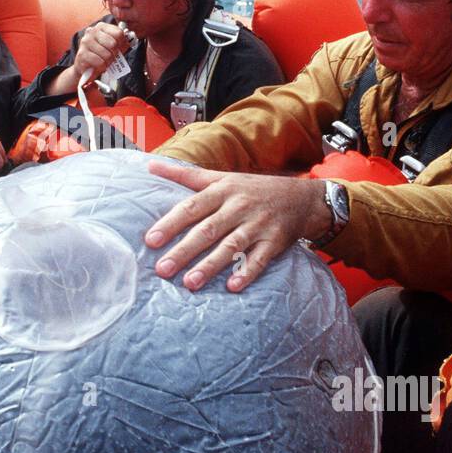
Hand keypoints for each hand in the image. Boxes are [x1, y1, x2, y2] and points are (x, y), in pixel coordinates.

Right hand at [73, 22, 131, 85]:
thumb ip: (121, 42)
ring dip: (108, 62)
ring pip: (106, 54)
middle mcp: (92, 31)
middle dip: (114, 53)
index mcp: (101, 26)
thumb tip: (128, 41)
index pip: (119, 33)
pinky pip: (99, 62)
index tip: (118, 49)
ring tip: (104, 62)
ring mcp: (85, 42)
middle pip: (113, 43)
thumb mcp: (113, 47)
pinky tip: (98, 65)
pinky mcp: (82, 54)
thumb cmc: (101, 55)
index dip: (121, 44)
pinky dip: (102, 66)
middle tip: (111, 57)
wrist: (85, 67)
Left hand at [145, 159, 327, 292]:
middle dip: (184, 250)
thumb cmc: (252, 189)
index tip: (151, 240)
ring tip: (190, 283)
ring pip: (231, 246)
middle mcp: (239, 207)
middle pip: (208, 230)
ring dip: (210, 265)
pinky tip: (232, 287)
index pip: (192, 207)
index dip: (171, 223)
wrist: (301, 198)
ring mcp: (258, 225)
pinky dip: (247, 273)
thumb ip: (185, 175)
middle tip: (163, 269)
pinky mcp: (275, 241)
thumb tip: (151, 165)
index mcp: (222, 190)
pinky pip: (259, 259)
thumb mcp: (220, 177)